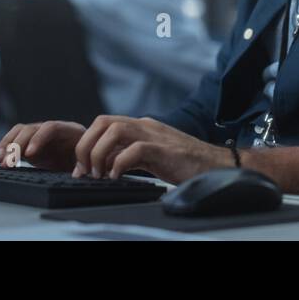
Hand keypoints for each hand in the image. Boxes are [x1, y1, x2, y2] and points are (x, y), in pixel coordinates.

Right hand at [0, 121, 84, 170]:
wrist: (86, 163)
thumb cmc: (89, 164)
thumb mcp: (88, 164)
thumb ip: (80, 166)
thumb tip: (75, 173)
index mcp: (71, 131)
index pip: (51, 128)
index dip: (39, 139)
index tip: (30, 154)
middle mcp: (52, 130)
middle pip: (31, 129)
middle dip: (16, 145)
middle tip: (7, 161)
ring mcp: (40, 135)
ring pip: (19, 134)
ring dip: (6, 146)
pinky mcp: (30, 144)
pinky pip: (14, 142)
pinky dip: (4, 148)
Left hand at [73, 115, 232, 184]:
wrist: (217, 165)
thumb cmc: (186, 164)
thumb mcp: (152, 156)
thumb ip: (130, 155)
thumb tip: (104, 165)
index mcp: (141, 126)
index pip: (103, 123)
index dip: (86, 144)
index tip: (81, 168)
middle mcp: (145, 126)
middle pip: (102, 121)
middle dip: (86, 146)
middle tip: (85, 170)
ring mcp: (155, 135)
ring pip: (114, 130)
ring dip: (99, 153)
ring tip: (99, 174)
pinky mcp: (164, 149)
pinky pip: (134, 149)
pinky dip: (119, 163)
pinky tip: (118, 177)